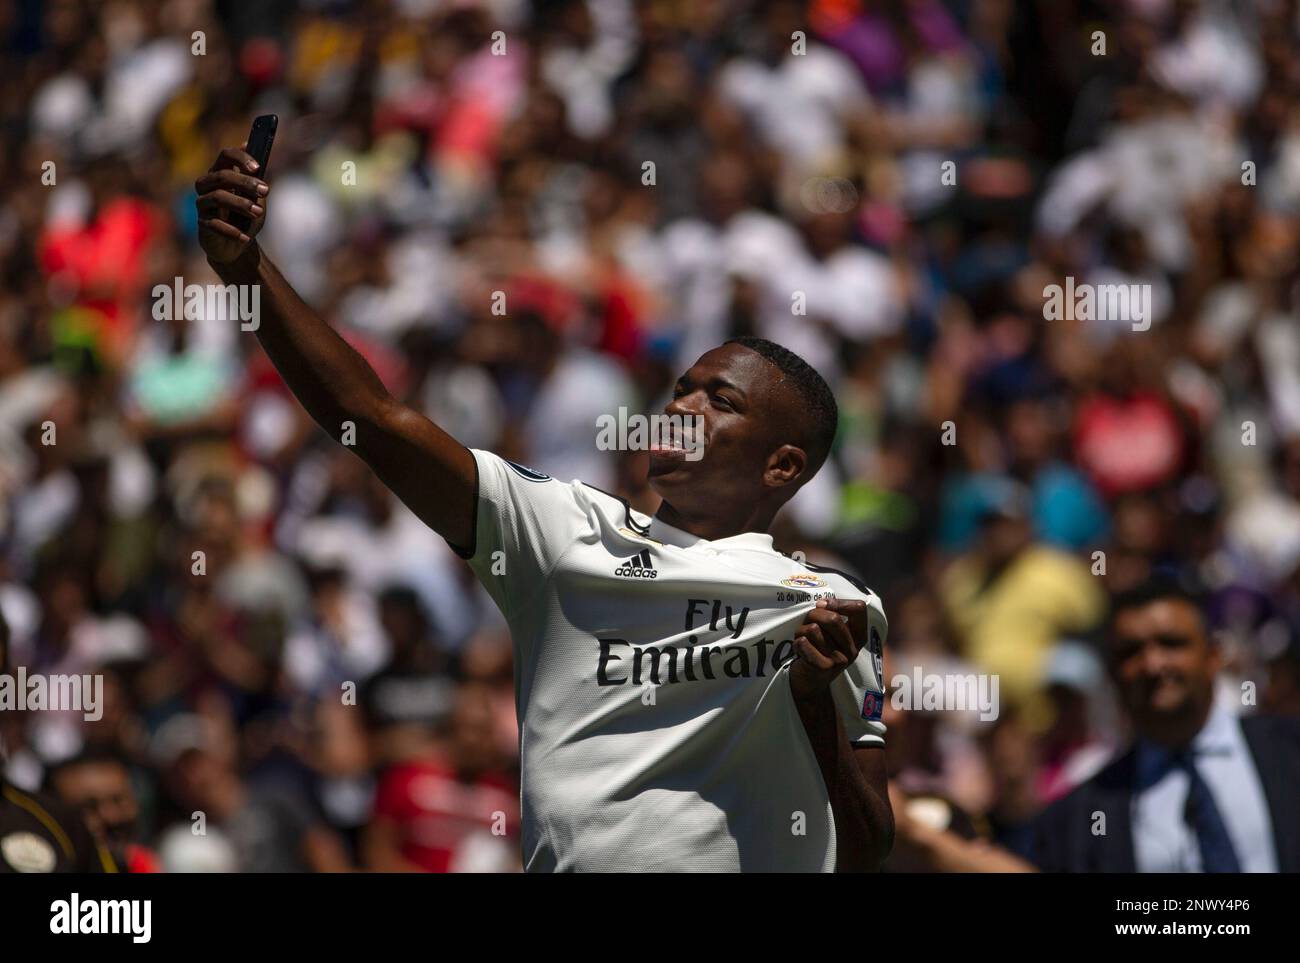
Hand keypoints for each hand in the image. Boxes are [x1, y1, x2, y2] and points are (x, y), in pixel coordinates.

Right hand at [195, 144, 268, 263]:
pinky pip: (214, 224)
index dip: (240, 158)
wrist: (238, 246)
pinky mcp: (202, 223)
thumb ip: (255, 179)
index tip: (257, 168)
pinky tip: (245, 237)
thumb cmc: (247, 218)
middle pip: (222, 175)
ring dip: (241, 204)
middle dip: (246, 182)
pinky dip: (232, 230)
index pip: (226, 155)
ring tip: (258, 213)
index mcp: (221, 173)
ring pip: (217, 197)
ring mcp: (202, 203)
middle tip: (266, 191)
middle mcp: (207, 185)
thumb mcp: (256, 199)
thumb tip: (251, 147)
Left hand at [788, 597, 866, 700]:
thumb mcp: (831, 634)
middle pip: (832, 618)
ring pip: (814, 629)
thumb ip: (831, 616)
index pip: (859, 609)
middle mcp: (852, 649)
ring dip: (802, 631)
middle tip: (807, 623)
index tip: (823, 605)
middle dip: (813, 615)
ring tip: (803, 640)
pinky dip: (797, 643)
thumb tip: (822, 603)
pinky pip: (804, 642)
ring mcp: (839, 660)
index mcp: (858, 637)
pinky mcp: (823, 667)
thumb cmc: (818, 650)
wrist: (809, 683)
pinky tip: (799, 650)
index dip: (839, 602)